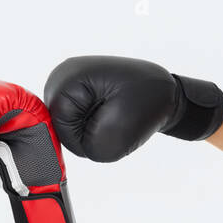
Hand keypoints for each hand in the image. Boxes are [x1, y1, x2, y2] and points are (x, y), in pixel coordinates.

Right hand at [42, 55, 222, 162]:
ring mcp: (68, 78)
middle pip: (60, 124)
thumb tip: (72, 147)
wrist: (164, 88)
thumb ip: (90, 149)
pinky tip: (109, 109)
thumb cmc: (148, 102)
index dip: (84, 137)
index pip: (58, 127)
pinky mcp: (75, 86)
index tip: (111, 121)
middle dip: (88, 131)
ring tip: (114, 111)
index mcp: (68, 78)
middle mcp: (62, 74)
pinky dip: (93, 121)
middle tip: (115, 116)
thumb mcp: (119, 136)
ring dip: (91, 127)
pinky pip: (75, 117)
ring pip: (68, 123)